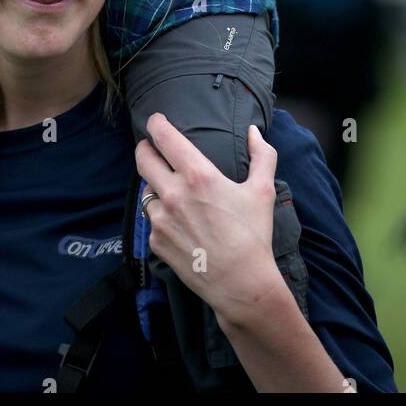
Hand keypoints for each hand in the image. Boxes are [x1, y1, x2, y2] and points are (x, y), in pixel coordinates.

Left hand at [135, 116, 283, 326]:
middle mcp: (173, 194)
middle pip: (143, 159)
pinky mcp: (156, 242)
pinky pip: (152, 220)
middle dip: (145, 148)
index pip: (164, 138)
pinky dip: (162, 215)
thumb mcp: (263, 190)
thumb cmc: (253, 235)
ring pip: (146, 191)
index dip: (156, 124)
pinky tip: (179, 221)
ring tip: (171, 190)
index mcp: (197, 175)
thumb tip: (254, 132)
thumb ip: (261, 154)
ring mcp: (161, 220)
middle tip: (153, 147)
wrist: (241, 284)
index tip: (155, 120)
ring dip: (155, 185)